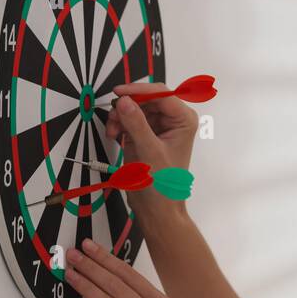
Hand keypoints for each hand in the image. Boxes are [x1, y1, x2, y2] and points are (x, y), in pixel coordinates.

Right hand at [106, 82, 196, 218]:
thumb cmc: (163, 184)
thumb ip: (136, 124)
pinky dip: (119, 124)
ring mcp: (158, 126)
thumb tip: (124, 101)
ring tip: (113, 130)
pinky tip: (114, 134)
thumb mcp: (149, 151)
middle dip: (127, 106)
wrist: (156, 206)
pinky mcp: (145, 133)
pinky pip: (129, 118)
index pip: (161, 93)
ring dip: (120, 116)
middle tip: (112, 115)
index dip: (139, 90)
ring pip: (135, 107)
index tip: (119, 93)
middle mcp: (173, 120)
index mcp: (184, 120)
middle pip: (146, 98)